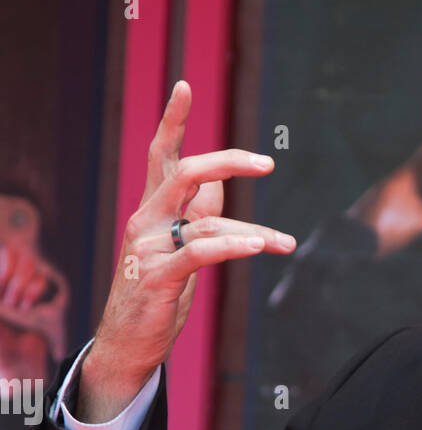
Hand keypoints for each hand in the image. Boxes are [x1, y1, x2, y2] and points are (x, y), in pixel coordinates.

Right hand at [82, 80, 295, 410]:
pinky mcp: (158, 278)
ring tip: (283, 243)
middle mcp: (145, 220)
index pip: (160, 154)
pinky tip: (260, 247)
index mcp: (151, 209)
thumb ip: (197, 215)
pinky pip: (199, 252)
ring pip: (204, 218)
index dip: (172, 120)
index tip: (184, 85)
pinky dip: (232, 247)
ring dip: (252, 231)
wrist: (129, 344)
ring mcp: (148, 248)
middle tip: (267, 164)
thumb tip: (219, 184)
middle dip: (228, 162)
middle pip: (185, 172)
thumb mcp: (180, 250)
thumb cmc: (159, 295)